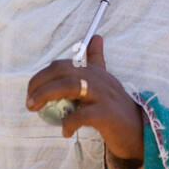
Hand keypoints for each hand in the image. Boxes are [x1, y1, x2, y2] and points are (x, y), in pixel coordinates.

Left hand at [25, 34, 144, 163]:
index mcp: (95, 72)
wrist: (138, 132)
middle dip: (40, 84)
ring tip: (36, 110)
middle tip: (29, 103)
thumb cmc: (116, 107)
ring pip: (70, 86)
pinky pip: (82, 114)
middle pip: (62, 71)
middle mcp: (99, 79)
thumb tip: (97, 36)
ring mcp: (103, 95)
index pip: (62, 65)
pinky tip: (65, 131)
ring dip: (47, 96)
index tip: (32, 92)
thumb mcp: (105, 81)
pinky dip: (69, 122)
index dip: (42, 77)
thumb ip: (97, 60)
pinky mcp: (107, 114)